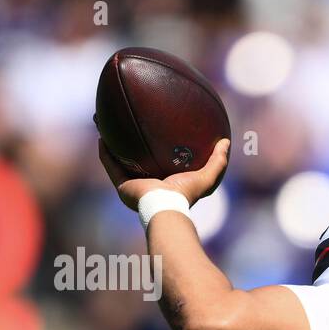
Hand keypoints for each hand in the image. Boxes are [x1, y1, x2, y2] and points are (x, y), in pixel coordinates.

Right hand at [98, 137, 229, 211]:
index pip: (159, 162)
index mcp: (165, 182)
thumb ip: (218, 161)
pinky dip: (105, 152)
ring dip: (112, 143)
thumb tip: (227, 141)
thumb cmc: (187, 194)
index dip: (156, 146)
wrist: (167, 207)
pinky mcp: (122, 186)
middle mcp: (146, 184)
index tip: (155, 128)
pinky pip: (110, 166)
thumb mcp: (207, 176)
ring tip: (108, 124)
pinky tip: (101, 135)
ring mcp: (132, 186)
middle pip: (136, 159)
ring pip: (118, 160)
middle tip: (129, 122)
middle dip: (130, 142)